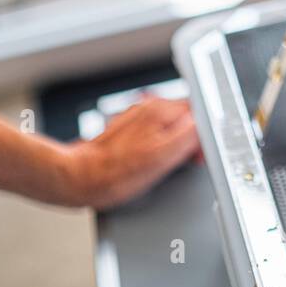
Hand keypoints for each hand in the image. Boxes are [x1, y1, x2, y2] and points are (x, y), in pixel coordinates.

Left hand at [62, 95, 200, 209]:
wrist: (80, 178)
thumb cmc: (114, 175)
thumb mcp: (158, 159)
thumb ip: (187, 137)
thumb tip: (205, 126)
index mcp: (159, 111)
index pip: (199, 112)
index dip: (205, 135)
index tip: (199, 155)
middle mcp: (149, 108)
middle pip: (188, 117)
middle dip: (193, 139)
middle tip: (187, 162)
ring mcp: (139, 118)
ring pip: (173, 126)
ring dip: (177, 144)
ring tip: (166, 164)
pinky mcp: (132, 130)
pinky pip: (158, 134)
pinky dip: (162, 147)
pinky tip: (153, 163)